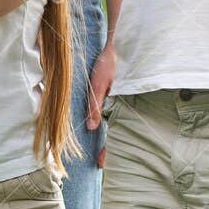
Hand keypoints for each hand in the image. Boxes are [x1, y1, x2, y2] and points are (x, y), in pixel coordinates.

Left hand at [86, 44, 115, 168]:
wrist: (115, 45)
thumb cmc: (108, 63)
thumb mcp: (99, 83)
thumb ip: (95, 104)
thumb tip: (90, 127)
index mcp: (117, 105)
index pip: (114, 133)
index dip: (108, 149)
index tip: (101, 163)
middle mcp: (117, 106)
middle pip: (114, 132)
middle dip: (109, 148)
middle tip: (100, 162)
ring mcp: (115, 102)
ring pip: (111, 124)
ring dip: (106, 137)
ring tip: (98, 151)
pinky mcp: (110, 95)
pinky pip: (106, 113)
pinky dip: (101, 122)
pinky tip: (95, 128)